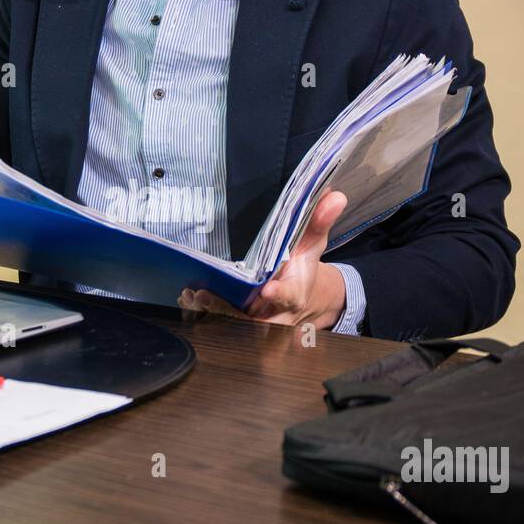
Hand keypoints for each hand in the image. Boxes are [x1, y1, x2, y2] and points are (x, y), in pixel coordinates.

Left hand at [178, 190, 348, 327]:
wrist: (306, 300)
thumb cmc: (303, 268)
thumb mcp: (311, 245)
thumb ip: (318, 222)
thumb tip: (335, 196)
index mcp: (295, 293)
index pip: (288, 295)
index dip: (278, 294)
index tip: (268, 290)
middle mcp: (277, 313)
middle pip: (256, 321)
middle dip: (230, 312)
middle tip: (205, 295)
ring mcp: (259, 324)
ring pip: (236, 327)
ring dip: (212, 314)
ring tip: (192, 296)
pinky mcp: (244, 327)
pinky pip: (223, 327)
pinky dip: (206, 317)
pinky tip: (188, 303)